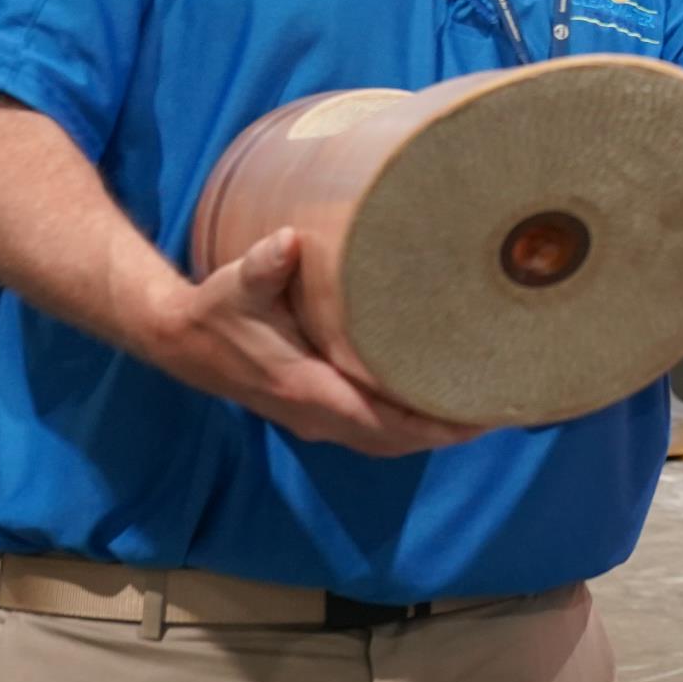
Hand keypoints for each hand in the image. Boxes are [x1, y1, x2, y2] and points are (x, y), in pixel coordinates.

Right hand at [139, 227, 484, 456]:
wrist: (183, 341)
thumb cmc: (219, 309)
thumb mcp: (237, 284)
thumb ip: (264, 265)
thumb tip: (288, 241)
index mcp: (307, 389)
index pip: (382, 420)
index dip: (431, 423)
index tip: (476, 413)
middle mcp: (317, 416)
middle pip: (396, 439)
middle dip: (447, 429)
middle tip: (499, 405)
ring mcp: (317, 420)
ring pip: (387, 440)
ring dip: (431, 431)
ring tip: (481, 407)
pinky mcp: (318, 412)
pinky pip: (375, 430)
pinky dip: (410, 426)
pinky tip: (438, 404)